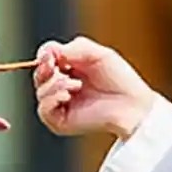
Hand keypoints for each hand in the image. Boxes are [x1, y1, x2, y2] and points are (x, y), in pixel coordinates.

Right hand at [32, 36, 156, 139]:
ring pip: (40, 92)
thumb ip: (70, 48)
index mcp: (69, 70)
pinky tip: (66, 94)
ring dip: (54, 85)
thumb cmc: (119, 79)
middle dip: (45, 70)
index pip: (45, 60)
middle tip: (57, 67)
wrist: (132, 104)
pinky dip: (52, 99)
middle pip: (39, 76)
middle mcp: (62, 87)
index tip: (51, 55)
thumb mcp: (95, 53)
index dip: (44, 56)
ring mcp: (60, 106)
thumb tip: (46, 53)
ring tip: (75, 84)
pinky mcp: (60, 122)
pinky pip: (44, 110)